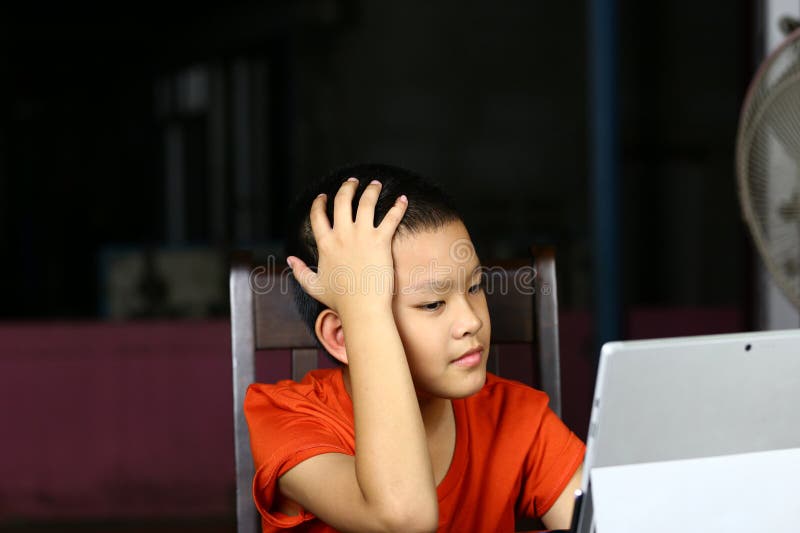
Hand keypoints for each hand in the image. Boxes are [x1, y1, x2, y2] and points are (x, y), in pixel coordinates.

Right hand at [287, 178, 407, 313]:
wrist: (362, 308)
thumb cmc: (340, 300)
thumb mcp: (314, 286)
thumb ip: (300, 271)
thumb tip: (290, 260)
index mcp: (326, 244)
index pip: (318, 215)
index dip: (320, 203)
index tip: (323, 196)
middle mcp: (342, 235)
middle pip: (342, 201)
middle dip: (347, 187)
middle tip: (352, 182)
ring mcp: (362, 236)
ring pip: (366, 203)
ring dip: (371, 190)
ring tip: (375, 184)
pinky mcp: (381, 241)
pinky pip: (391, 218)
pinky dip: (398, 206)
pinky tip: (403, 198)